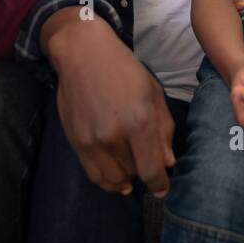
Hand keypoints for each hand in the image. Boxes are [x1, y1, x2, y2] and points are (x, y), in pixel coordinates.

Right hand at [46, 11, 174, 197]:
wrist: (83, 54)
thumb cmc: (125, 70)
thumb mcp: (154, 94)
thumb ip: (163, 130)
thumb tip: (167, 163)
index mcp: (139, 122)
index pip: (151, 170)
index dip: (160, 185)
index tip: (163, 188)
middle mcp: (114, 136)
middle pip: (134, 174)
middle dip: (144, 173)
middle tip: (147, 164)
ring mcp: (92, 141)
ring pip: (114, 179)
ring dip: (127, 179)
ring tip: (133, 172)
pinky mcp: (75, 142)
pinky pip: (94, 175)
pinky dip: (108, 181)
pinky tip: (117, 178)